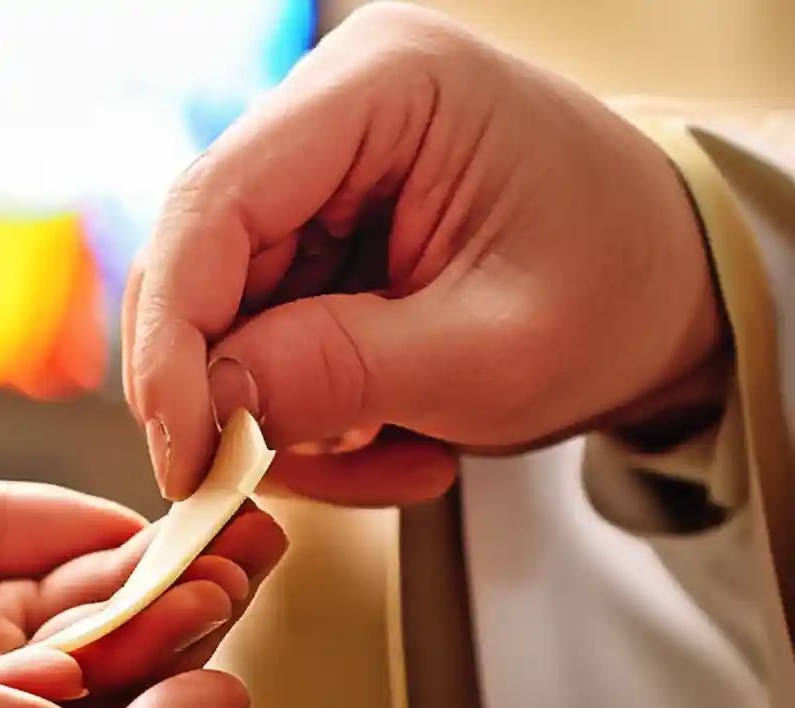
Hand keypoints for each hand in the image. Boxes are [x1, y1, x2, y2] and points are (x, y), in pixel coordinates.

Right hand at [124, 2, 723, 503]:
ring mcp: (322, 172)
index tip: (181, 449)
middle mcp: (334, 110)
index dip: (176, 332)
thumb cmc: (621, 289)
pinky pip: (264, 329)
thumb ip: (342, 373)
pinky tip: (390, 431)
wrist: (674, 289)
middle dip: (225, 386)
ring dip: (279, 409)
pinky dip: (307, 405)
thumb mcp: (495, 351)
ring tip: (391, 452)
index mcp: (386, 85)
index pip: (219, 201)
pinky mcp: (322, 230)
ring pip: (227, 309)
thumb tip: (210, 407)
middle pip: (205, 257)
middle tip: (255, 478)